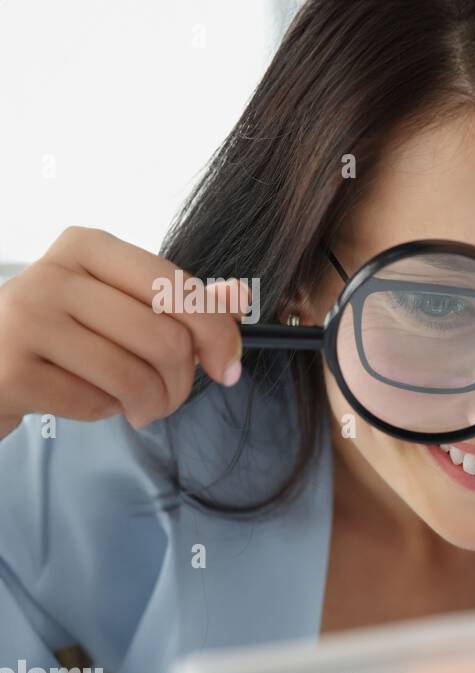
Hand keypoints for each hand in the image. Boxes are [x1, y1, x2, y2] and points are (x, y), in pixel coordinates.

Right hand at [0, 226, 244, 439]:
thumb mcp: (119, 303)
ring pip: (136, 377)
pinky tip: (87, 398)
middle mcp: (54, 274)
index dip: (218, 334)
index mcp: (88, 247)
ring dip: (152, 404)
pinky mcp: (12, 371)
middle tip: (169, 395)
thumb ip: (180, 302)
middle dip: (182, 382)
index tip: (229, 367)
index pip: (178, 289)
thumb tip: (241, 298)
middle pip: (165, 339)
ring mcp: (27, 320)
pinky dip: (107, 412)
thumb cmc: (65, 332)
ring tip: (139, 405)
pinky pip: (97, 403)